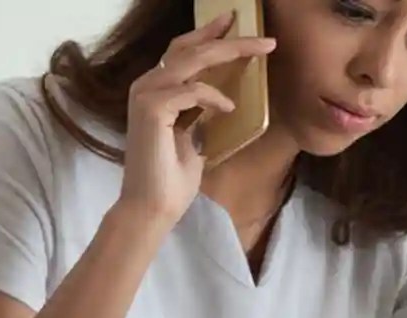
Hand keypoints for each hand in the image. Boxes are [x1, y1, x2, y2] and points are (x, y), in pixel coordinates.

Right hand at [116, 12, 276, 222]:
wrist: (154, 207)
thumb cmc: (173, 177)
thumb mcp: (194, 135)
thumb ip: (201, 111)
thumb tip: (224, 97)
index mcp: (155, 90)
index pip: (183, 52)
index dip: (208, 35)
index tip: (234, 22)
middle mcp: (146, 86)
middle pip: (189, 48)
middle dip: (226, 37)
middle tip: (261, 35)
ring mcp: (145, 95)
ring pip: (191, 60)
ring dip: (229, 52)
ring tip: (260, 52)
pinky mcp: (151, 109)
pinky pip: (191, 90)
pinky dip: (214, 96)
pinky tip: (229, 108)